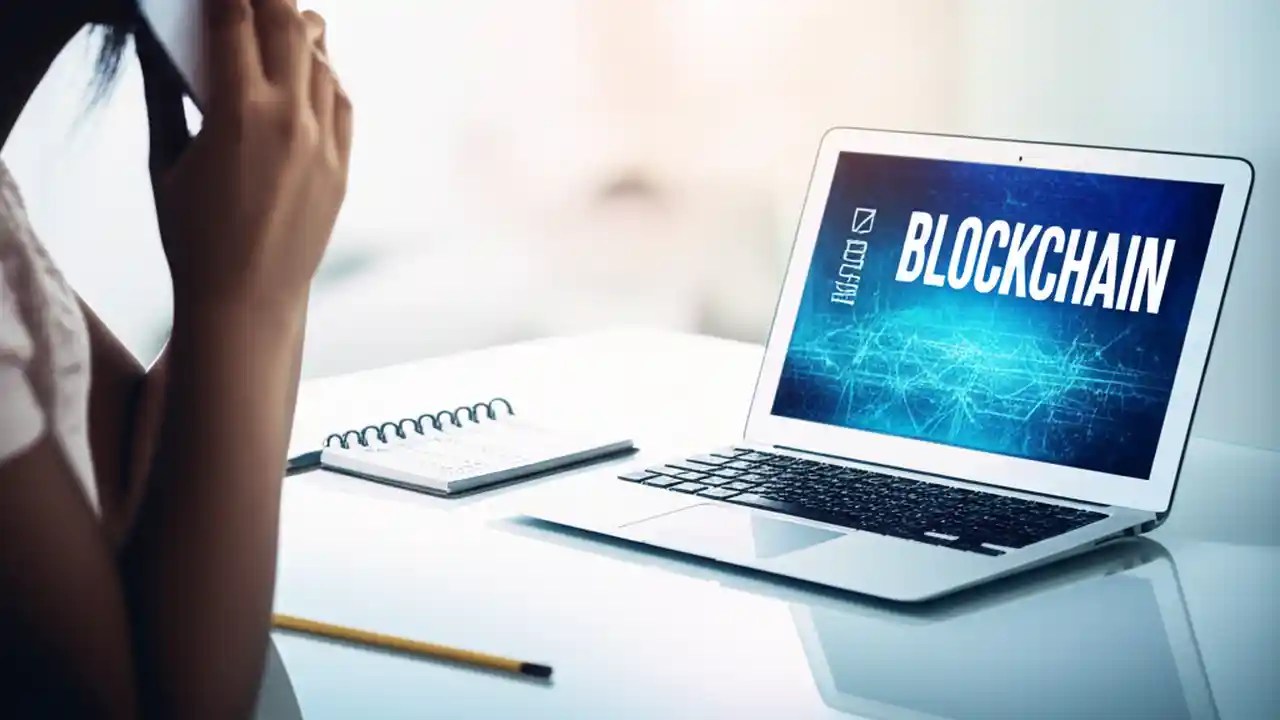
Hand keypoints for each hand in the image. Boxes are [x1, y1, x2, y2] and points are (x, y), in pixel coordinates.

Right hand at [142, 0, 351, 315]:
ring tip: (288, 20)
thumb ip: (165, 95)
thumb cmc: (192, 236)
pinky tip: (312, 70)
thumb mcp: (165, 161)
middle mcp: (290, 121)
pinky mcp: (342, 168)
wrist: (248, 300)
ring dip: (304, 34)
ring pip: (323, 64)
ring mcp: (323, 144)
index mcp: (238, 112)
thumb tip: (160, 45)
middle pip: (290, 28)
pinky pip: (341, 103)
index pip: (237, 22)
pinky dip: (326, 77)